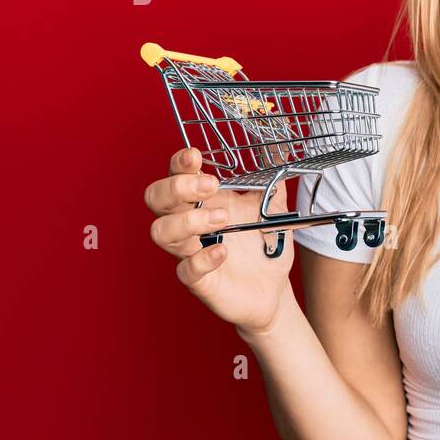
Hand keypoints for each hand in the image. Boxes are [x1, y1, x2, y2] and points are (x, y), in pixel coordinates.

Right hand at [144, 147, 293, 333]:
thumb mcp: (274, 208)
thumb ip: (274, 182)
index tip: (195, 156)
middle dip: (177, 187)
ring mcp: (190, 252)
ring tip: (222, 220)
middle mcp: (190, 224)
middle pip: (156, 198)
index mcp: (204, 201)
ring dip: (187, 221)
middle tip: (211, 186)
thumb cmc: (265, 245)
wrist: (274, 289)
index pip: (177, 174)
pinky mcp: (198, 280)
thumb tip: (283, 150)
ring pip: (160, 232)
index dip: (179, 163)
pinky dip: (201, 259)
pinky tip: (223, 252)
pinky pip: (185, 270)